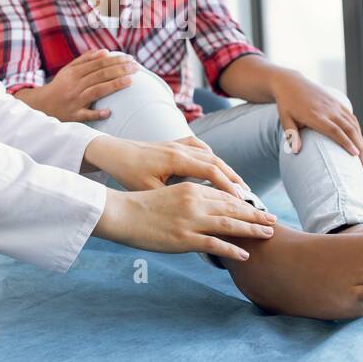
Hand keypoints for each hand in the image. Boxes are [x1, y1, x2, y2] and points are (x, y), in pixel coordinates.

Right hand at [21, 49, 137, 121]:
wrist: (40, 106)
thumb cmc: (59, 86)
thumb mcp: (68, 70)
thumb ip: (85, 60)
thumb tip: (105, 52)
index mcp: (74, 73)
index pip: (98, 64)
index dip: (115, 60)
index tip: (130, 59)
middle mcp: (74, 85)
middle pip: (100, 75)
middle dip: (120, 70)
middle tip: (136, 67)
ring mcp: (74, 101)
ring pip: (96, 91)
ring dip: (113, 86)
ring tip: (130, 81)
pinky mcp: (73, 116)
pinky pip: (86, 115)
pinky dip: (96, 113)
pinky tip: (109, 112)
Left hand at [83, 134, 247, 196]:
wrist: (113, 153)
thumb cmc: (128, 173)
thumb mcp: (148, 190)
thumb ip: (171, 201)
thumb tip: (190, 217)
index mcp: (176, 160)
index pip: (211, 172)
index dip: (229, 187)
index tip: (242, 202)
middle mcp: (181, 149)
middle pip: (217, 163)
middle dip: (235, 180)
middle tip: (250, 197)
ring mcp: (178, 144)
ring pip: (211, 156)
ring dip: (227, 170)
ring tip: (240, 186)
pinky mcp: (175, 144)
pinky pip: (201, 148)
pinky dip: (213, 159)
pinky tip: (218, 168)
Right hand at [94, 185, 276, 263]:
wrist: (122, 214)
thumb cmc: (141, 206)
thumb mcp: (169, 195)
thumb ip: (189, 199)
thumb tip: (204, 208)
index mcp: (191, 189)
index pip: (224, 196)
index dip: (243, 203)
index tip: (257, 208)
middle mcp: (195, 202)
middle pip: (232, 208)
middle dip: (255, 215)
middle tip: (273, 220)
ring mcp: (191, 221)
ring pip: (229, 224)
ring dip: (251, 230)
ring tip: (267, 235)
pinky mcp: (184, 239)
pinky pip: (215, 245)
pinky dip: (232, 250)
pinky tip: (245, 254)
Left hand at [271, 70, 362, 165]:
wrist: (290, 82)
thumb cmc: (286, 103)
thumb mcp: (284, 118)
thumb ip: (291, 134)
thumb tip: (295, 151)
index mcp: (315, 115)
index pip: (334, 131)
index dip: (346, 142)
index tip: (355, 154)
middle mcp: (328, 109)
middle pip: (349, 128)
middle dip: (359, 146)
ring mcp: (334, 105)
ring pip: (353, 123)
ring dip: (361, 139)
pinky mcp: (336, 102)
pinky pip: (350, 116)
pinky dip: (357, 129)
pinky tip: (359, 140)